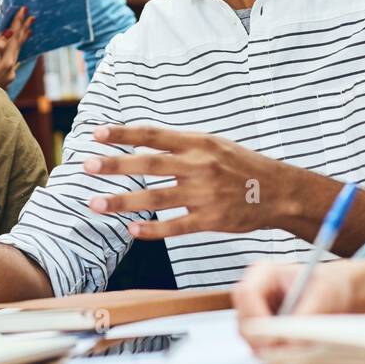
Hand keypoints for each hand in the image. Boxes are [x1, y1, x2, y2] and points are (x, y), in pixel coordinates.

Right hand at [0, 6, 32, 87]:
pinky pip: (12, 61)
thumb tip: (9, 32)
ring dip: (21, 40)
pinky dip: (15, 51)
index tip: (24, 9)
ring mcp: (8, 76)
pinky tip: (15, 51)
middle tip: (31, 17)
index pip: (14, 37)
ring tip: (28, 31)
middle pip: (18, 44)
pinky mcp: (3, 80)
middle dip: (23, 29)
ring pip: (16, 53)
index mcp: (6, 62)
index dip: (18, 22)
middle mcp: (10, 69)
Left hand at [83, 124, 291, 239]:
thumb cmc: (243, 166)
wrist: (278, 191)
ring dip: (122, 201)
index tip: (98, 133)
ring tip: (95, 203)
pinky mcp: (210, 219)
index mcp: (198, 143)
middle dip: (114, 165)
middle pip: (148, 164)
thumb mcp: (215, 145)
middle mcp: (198, 166)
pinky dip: (152, 229)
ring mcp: (203, 194)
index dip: (124, 134)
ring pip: (155, 197)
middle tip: (86, 166)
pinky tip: (132, 230)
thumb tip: (146, 144)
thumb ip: (183, 146)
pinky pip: (175, 226)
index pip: (153, 135)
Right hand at [233, 256, 364, 344]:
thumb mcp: (332, 290)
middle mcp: (258, 298)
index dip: (258, 321)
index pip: (244, 299)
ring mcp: (264, 320)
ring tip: (310, 348)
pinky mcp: (275, 340)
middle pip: (245, 328)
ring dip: (281, 353)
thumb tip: (291, 338)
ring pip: (258, 346)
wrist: (359, 294)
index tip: (281, 338)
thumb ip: (310, 309)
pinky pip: (272, 356)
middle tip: (297, 354)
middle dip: (268, 343)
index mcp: (262, 275)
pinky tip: (308, 354)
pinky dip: (288, 359)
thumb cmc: (343, 283)